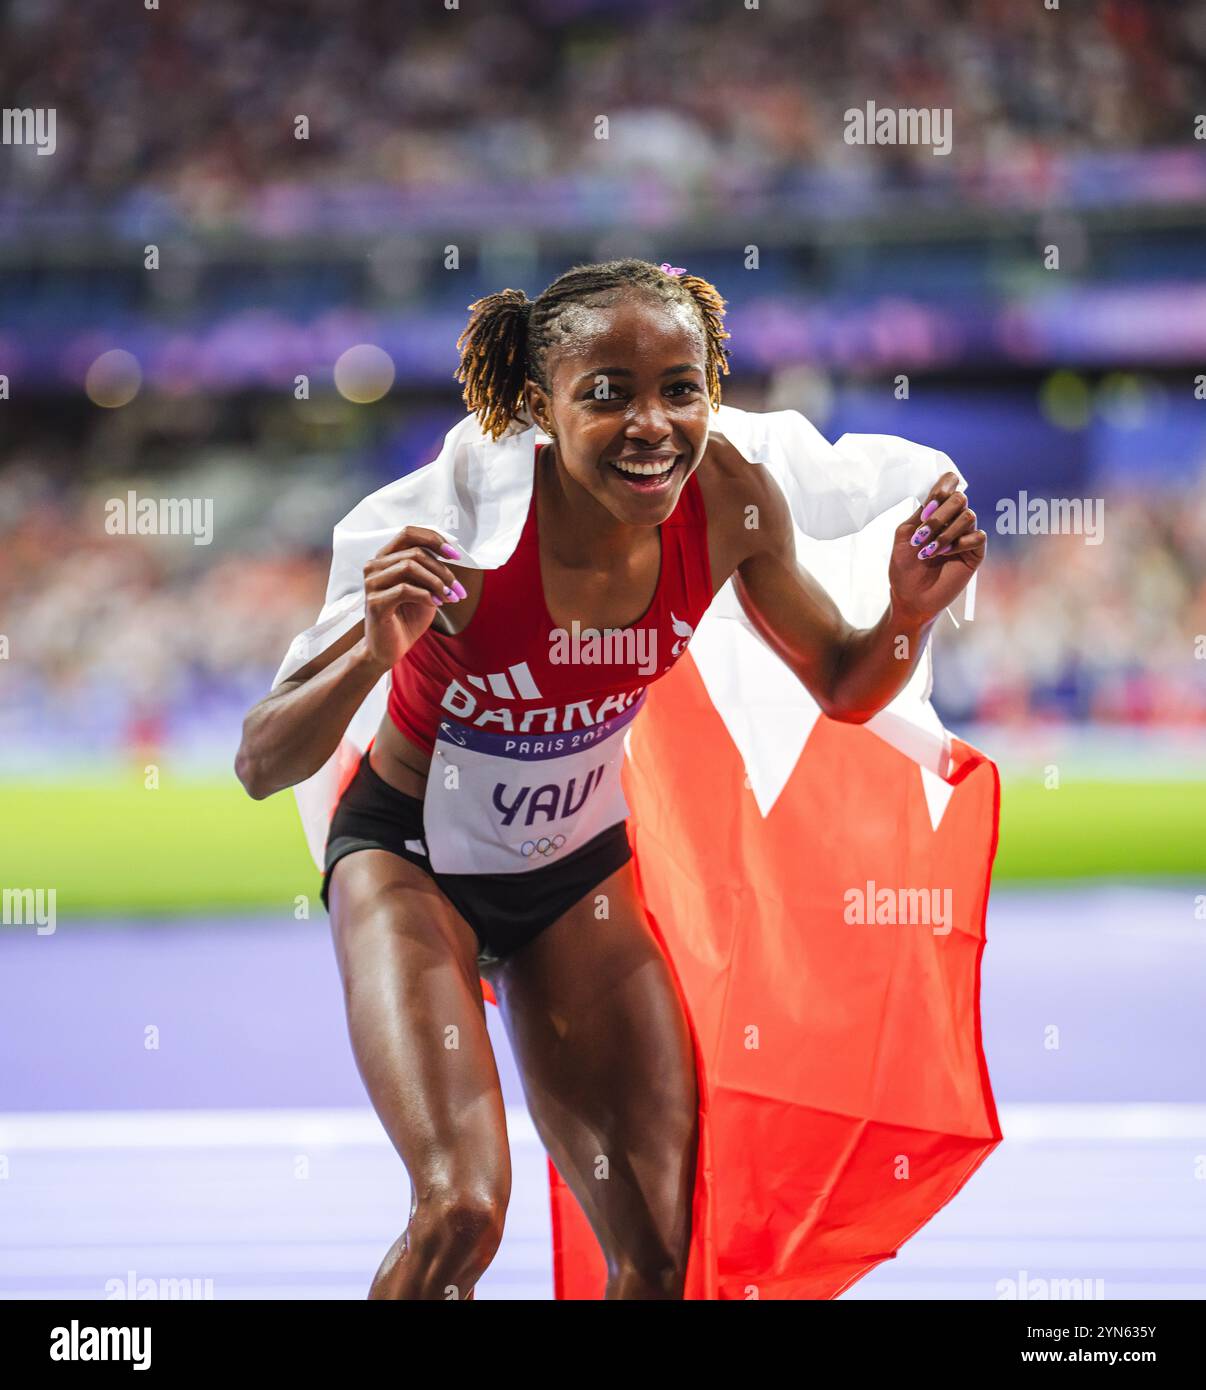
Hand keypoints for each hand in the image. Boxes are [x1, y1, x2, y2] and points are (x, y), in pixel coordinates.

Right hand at [362, 526, 465, 669]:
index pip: (409, 533)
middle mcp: (375, 566)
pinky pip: (404, 589)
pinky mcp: (374, 602)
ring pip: (409, 566)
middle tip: (457, 589)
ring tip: (449, 597)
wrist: (390, 648)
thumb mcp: (425, 588)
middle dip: (442, 570)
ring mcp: (372, 583)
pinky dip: (426, 595)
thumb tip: (453, 552)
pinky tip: (436, 604)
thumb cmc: (407, 617)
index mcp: (385, 558)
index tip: (456, 555)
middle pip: (414, 552)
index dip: (434, 539)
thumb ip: (432, 569)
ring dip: (436, 582)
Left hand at [888, 473, 985, 622]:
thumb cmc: (905, 568)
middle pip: (960, 498)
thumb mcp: (904, 536)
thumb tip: (936, 498)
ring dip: (945, 533)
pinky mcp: (975, 553)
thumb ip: (920, 514)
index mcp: (935, 511)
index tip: (932, 500)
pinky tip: (945, 555)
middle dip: (939, 515)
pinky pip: (978, 537)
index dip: (945, 485)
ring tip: (929, 552)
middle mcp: (952, 520)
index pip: (949, 483)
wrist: (911, 596)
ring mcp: (965, 535)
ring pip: (968, 516)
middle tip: (922, 535)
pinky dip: (959, 544)